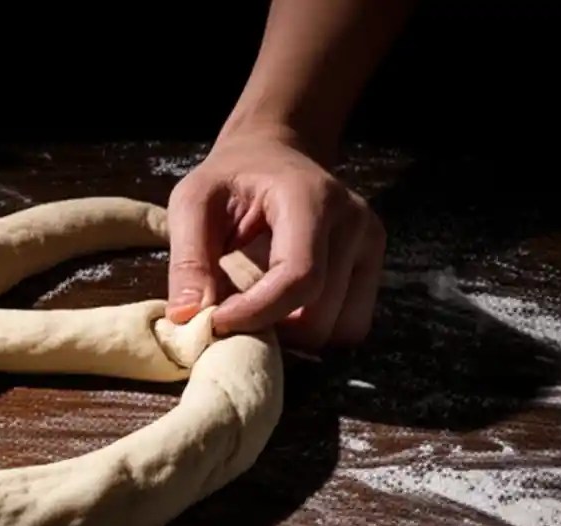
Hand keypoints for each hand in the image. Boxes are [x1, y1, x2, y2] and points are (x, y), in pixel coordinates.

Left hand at [165, 129, 384, 350]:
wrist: (271, 154)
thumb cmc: (228, 178)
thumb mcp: (191, 202)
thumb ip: (188, 259)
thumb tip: (188, 317)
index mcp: (309, 198)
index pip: (299, 276)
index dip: (257, 312)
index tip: (215, 321)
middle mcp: (352, 220)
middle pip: (319, 314)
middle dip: (270, 330)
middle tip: (232, 318)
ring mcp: (370, 243)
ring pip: (339, 330)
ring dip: (293, 337)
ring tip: (257, 311)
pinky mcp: (372, 264)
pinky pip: (351, 325)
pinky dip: (314, 333)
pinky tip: (284, 312)